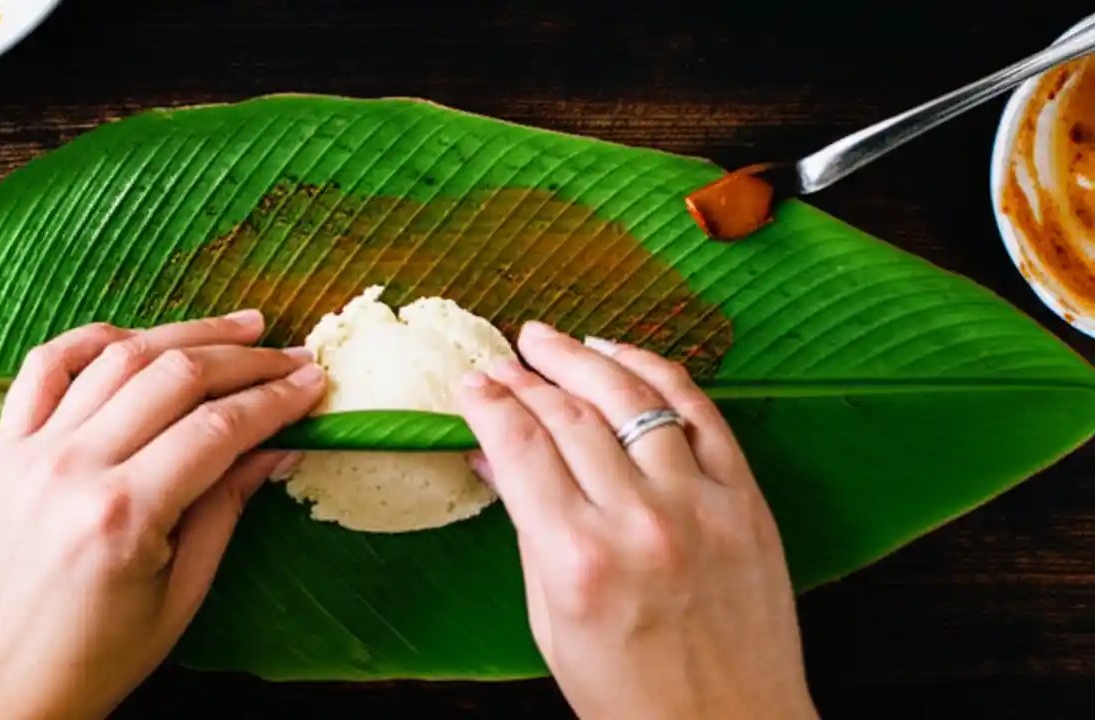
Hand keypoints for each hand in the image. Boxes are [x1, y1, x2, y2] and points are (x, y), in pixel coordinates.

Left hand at [0, 311, 325, 719]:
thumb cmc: (97, 658)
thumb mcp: (181, 596)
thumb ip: (227, 509)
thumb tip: (278, 447)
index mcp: (124, 514)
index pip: (218, 427)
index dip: (276, 398)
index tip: (315, 382)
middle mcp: (74, 468)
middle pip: (174, 376)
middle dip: (245, 359)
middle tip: (291, 353)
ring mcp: (32, 452)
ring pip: (118, 357)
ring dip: (186, 334)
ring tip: (238, 329)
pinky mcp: (4, 450)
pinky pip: (44, 367)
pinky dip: (92, 338)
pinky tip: (139, 336)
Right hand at [458, 322, 815, 719]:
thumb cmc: (629, 696)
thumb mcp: (551, 623)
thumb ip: (526, 530)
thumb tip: (493, 459)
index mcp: (578, 560)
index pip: (520, 447)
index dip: (488, 403)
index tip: (470, 383)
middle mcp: (638, 521)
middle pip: (570, 414)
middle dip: (527, 376)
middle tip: (505, 357)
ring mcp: (699, 504)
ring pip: (632, 397)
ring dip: (585, 358)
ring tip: (552, 341)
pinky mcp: (745, 500)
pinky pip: (699, 411)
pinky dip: (657, 372)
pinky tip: (622, 354)